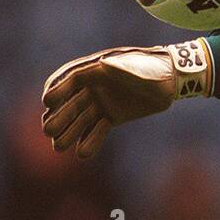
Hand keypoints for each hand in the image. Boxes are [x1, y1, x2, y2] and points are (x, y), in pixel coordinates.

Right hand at [41, 38, 211, 158]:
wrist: (171, 80)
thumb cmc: (154, 68)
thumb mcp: (138, 67)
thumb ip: (121, 69)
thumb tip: (103, 65)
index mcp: (96, 69)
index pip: (70, 80)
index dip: (58, 90)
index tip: (47, 102)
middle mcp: (94, 86)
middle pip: (71, 102)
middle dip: (59, 116)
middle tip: (48, 131)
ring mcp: (102, 102)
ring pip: (81, 119)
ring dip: (69, 132)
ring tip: (59, 148)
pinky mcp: (112, 116)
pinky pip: (97, 130)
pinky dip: (90, 142)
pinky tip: (82, 154)